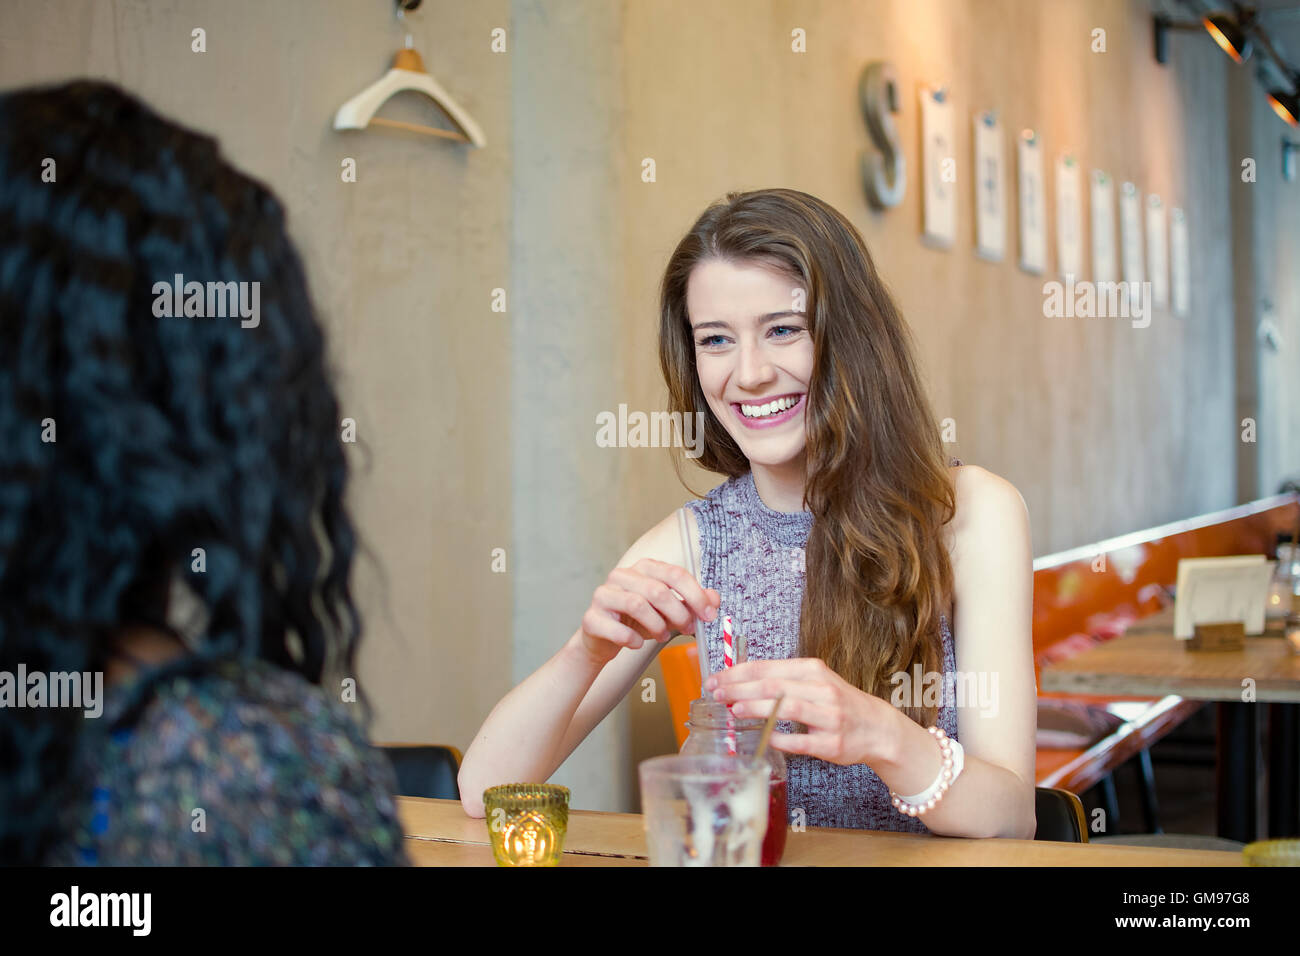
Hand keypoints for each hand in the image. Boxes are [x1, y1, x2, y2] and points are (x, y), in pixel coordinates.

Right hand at [578, 558, 719, 665]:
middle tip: (688, 629)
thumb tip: (715, 599)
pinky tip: (638, 643)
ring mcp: (604, 595)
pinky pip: (617, 628)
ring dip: (657, 625)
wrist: (604, 638)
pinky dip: (632, 639)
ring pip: (637, 605)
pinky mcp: (592, 617)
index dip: (696, 595)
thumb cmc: (637, 621)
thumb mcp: (669, 611)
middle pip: (658, 590)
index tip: (709, 614)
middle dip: (679, 613)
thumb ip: (691, 603)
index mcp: (644, 568)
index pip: (675, 574)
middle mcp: (622, 575)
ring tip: (663, 636)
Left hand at [706, 657, 901, 765]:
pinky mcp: (833, 743)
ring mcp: (829, 717)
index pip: (767, 667)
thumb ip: (782, 680)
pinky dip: (781, 738)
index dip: (737, 673)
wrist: (877, 727)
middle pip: (774, 685)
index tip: (715, 679)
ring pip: (788, 707)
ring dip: (758, 707)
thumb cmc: (838, 703)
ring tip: (734, 709)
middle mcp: (821, 690)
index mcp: (812, 670)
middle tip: (716, 693)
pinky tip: (764, 737)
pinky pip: (802, 741)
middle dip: (740, 688)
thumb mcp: (814, 681)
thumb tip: (738, 682)